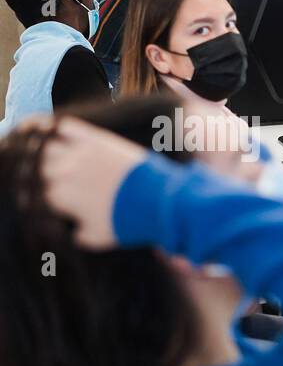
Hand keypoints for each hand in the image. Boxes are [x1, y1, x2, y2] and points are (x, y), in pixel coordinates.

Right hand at [40, 117, 146, 249]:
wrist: (160, 201)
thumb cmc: (129, 222)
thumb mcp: (101, 237)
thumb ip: (80, 235)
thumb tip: (73, 233)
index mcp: (59, 198)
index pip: (41, 193)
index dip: (51, 195)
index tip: (60, 197)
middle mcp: (62, 174)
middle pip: (40, 169)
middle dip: (47, 173)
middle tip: (59, 175)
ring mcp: (77, 154)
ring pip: (47, 147)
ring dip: (47, 150)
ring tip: (50, 151)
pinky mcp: (95, 139)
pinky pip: (67, 128)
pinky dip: (58, 127)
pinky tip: (58, 129)